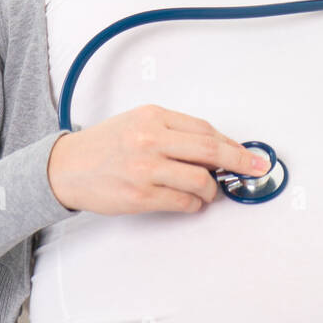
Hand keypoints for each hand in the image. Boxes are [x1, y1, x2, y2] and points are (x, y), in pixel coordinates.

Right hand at [47, 104, 272, 216]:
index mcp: (154, 117)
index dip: (232, 144)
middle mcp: (150, 139)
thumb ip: (175, 131)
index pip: (205, 130)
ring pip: (200, 181)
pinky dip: (194, 205)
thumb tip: (217, 147)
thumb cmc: (105, 145)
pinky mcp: (140, 196)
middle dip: (241, 162)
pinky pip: (183, 203)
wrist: (66, 167)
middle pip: (210, 151)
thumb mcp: (139, 122)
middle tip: (256, 169)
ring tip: (209, 190)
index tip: (249, 154)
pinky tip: (190, 201)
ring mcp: (146, 169)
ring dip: (212, 190)